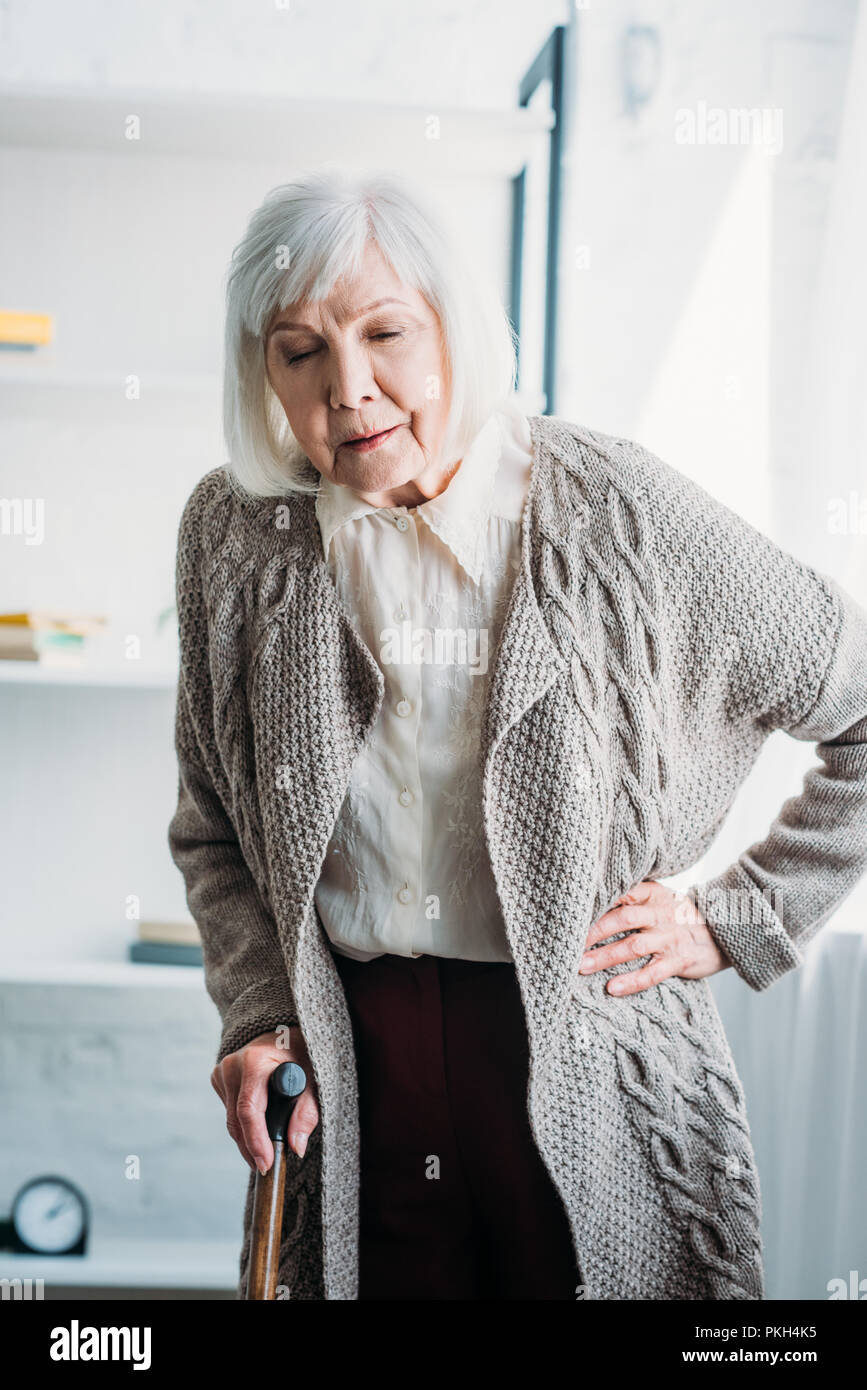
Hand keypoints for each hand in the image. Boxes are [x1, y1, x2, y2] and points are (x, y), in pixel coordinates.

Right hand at [210, 1026, 319, 1174]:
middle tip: (267, 1168)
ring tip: (266, 1152)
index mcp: (255, 1060)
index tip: (265, 1164)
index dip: (256, 1141)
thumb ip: (307, 1112)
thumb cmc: (302, 1052)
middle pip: (236, 1120)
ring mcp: (221, 1071)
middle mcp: (232, 1064)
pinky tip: (258, 1125)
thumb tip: (296, 1147)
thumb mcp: (314, 1078)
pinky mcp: (217, 1078)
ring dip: (248, 1138)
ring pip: (231, 1119)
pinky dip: (243, 1123)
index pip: (249, 1109)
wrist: (283, 1030)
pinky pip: (229, 1110)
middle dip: (251, 1148)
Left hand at [578, 879, 731, 996]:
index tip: (575, 908)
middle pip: (623, 919)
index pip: (624, 892)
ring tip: (581, 967)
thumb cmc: (679, 917)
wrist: (724, 933)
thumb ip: (633, 898)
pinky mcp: (678, 961)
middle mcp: (661, 914)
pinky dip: (631, 981)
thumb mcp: (661, 899)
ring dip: (605, 957)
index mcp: (654, 895)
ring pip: (633, 946)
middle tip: (570, 942)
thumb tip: (592, 902)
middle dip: (594, 931)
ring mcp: (670, 938)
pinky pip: (652, 973)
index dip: (600, 899)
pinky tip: (612, 988)